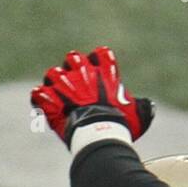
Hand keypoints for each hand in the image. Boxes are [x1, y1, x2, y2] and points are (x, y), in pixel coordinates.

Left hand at [31, 46, 152, 145]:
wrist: (99, 133)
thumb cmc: (121, 124)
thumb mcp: (139, 115)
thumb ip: (143, 108)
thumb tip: (149, 106)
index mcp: (106, 74)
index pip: (103, 54)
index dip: (99, 60)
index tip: (100, 71)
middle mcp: (84, 73)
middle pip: (74, 57)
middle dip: (73, 68)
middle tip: (76, 83)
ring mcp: (64, 85)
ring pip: (53, 73)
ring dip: (54, 83)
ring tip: (57, 95)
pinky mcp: (50, 101)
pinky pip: (38, 94)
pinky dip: (40, 100)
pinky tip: (45, 106)